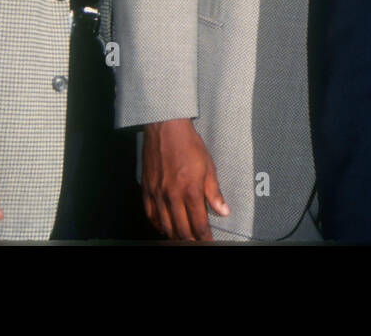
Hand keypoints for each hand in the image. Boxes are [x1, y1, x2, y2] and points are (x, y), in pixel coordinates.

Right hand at [141, 118, 229, 239]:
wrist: (166, 129)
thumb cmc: (188, 144)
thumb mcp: (208, 166)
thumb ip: (214, 192)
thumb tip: (223, 211)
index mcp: (190, 190)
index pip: (199, 223)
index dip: (205, 237)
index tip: (209, 241)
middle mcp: (172, 196)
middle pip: (181, 229)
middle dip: (190, 240)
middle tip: (196, 242)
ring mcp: (157, 194)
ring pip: (165, 226)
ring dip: (175, 235)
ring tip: (182, 238)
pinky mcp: (147, 190)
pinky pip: (150, 215)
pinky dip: (157, 225)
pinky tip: (163, 227)